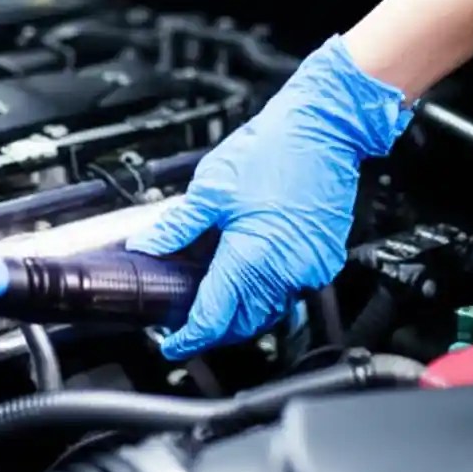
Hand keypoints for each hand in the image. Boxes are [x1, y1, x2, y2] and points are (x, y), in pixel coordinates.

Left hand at [126, 35, 413, 359]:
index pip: (213, 319)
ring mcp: (309, 269)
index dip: (187, 338)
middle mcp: (285, 272)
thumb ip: (176, 227)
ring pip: (268, 312)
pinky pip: (290, 293)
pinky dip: (266, 296)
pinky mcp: (324, 260)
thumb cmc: (275, 148)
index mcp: (252, 259)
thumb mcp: (211, 189)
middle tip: (186, 322)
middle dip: (212, 330)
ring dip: (240, 315)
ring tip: (213, 300)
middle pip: (242, 324)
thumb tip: (147, 246)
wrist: (325, 127)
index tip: (171, 343)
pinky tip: (248, 280)